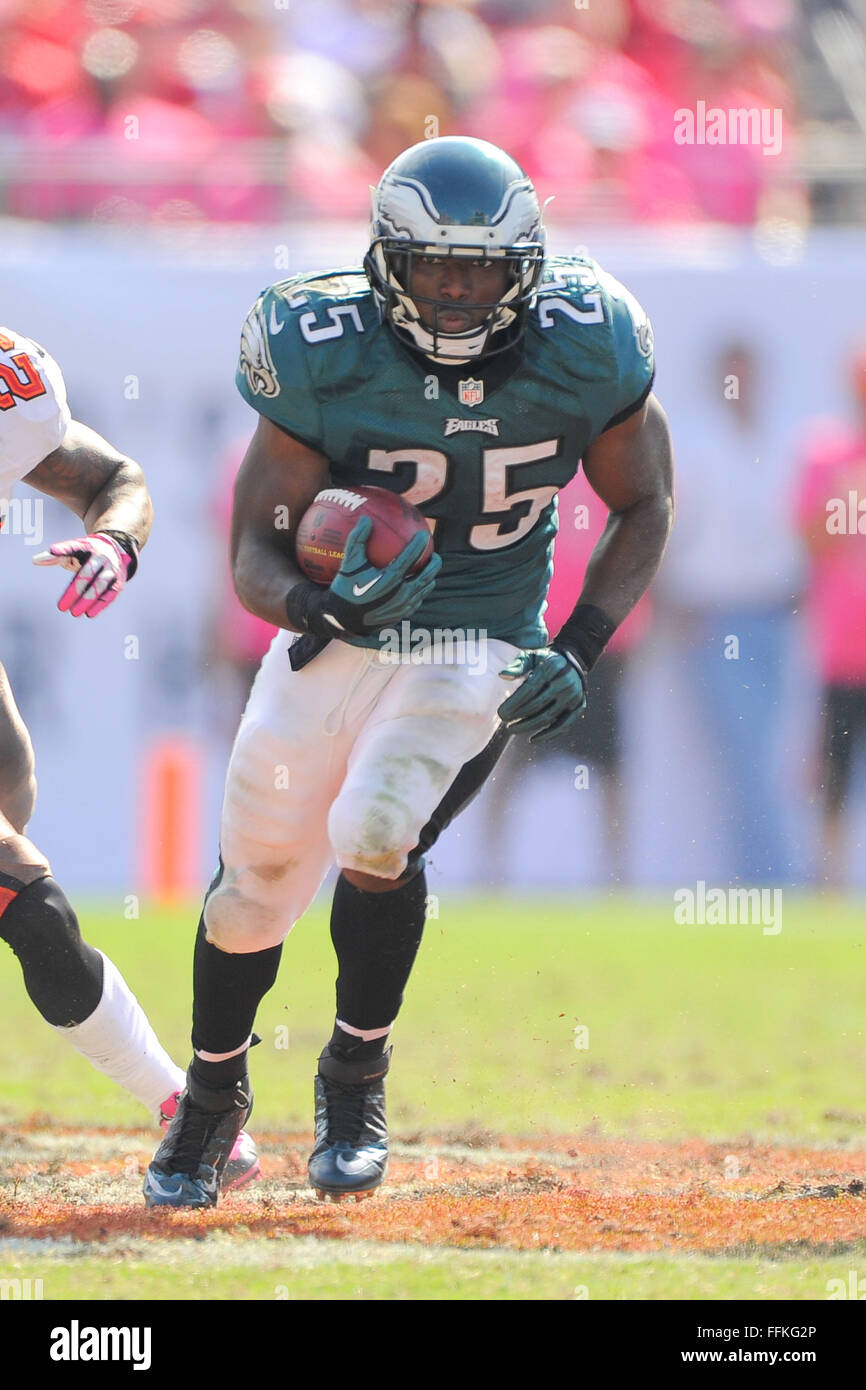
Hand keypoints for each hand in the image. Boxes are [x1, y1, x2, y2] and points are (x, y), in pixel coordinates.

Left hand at [32, 532, 131, 617]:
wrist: (117, 549)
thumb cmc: (88, 553)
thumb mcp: (73, 550)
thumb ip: (55, 555)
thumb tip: (35, 560)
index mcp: (88, 546)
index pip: (75, 547)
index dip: (64, 548)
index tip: (53, 550)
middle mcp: (101, 557)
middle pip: (88, 573)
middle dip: (74, 590)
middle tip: (61, 607)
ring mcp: (111, 569)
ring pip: (100, 585)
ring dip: (87, 600)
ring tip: (74, 613)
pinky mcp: (118, 582)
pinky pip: (110, 594)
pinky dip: (100, 605)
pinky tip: (90, 614)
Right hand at [321, 516, 441, 636]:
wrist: (343, 619)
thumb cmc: (345, 587)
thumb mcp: (349, 563)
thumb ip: (357, 540)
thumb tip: (366, 519)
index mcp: (389, 580)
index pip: (410, 558)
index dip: (419, 544)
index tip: (424, 534)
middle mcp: (400, 594)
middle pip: (426, 575)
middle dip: (434, 563)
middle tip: (434, 553)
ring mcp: (403, 606)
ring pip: (424, 589)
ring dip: (429, 577)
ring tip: (430, 567)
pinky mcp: (402, 615)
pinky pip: (417, 600)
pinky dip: (420, 590)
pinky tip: (418, 584)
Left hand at [497, 647, 586, 742]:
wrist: (571, 662)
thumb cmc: (544, 660)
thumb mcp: (530, 656)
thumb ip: (517, 666)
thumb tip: (502, 675)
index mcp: (552, 667)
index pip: (531, 689)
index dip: (515, 703)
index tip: (500, 713)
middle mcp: (566, 682)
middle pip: (538, 705)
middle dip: (518, 715)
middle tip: (503, 721)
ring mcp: (574, 696)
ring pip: (549, 717)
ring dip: (528, 726)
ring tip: (512, 729)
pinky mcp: (579, 706)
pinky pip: (564, 725)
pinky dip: (548, 734)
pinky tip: (532, 739)